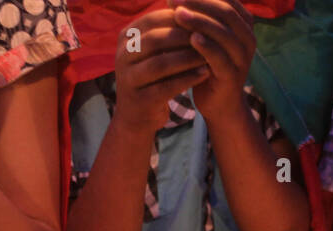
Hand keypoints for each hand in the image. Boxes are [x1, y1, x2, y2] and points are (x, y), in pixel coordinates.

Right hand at [114, 9, 209, 134]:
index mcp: (126, 37)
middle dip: (186, 37)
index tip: (205, 19)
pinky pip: (166, 87)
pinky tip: (205, 74)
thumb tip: (195, 5)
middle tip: (210, 37)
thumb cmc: (153, 77)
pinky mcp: (139, 100)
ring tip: (210, 55)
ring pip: (161, 63)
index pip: (155, 19)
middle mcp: (122, 56)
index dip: (181, 18)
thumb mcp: (155, 51)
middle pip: (156, 39)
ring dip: (188, 58)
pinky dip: (187, 79)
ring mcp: (128, 79)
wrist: (137, 116)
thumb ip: (168, 30)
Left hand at [170, 0, 255, 117]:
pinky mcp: (233, 75)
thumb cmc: (207, 65)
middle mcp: (248, 38)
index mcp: (244, 25)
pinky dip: (205, 45)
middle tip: (173, 0)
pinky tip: (191, 38)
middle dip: (197, 3)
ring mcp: (243, 58)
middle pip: (225, 11)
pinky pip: (219, 56)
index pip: (225, 0)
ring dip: (199, 21)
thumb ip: (200, 16)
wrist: (218, 103)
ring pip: (223, 32)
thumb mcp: (206, 36)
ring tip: (177, 14)